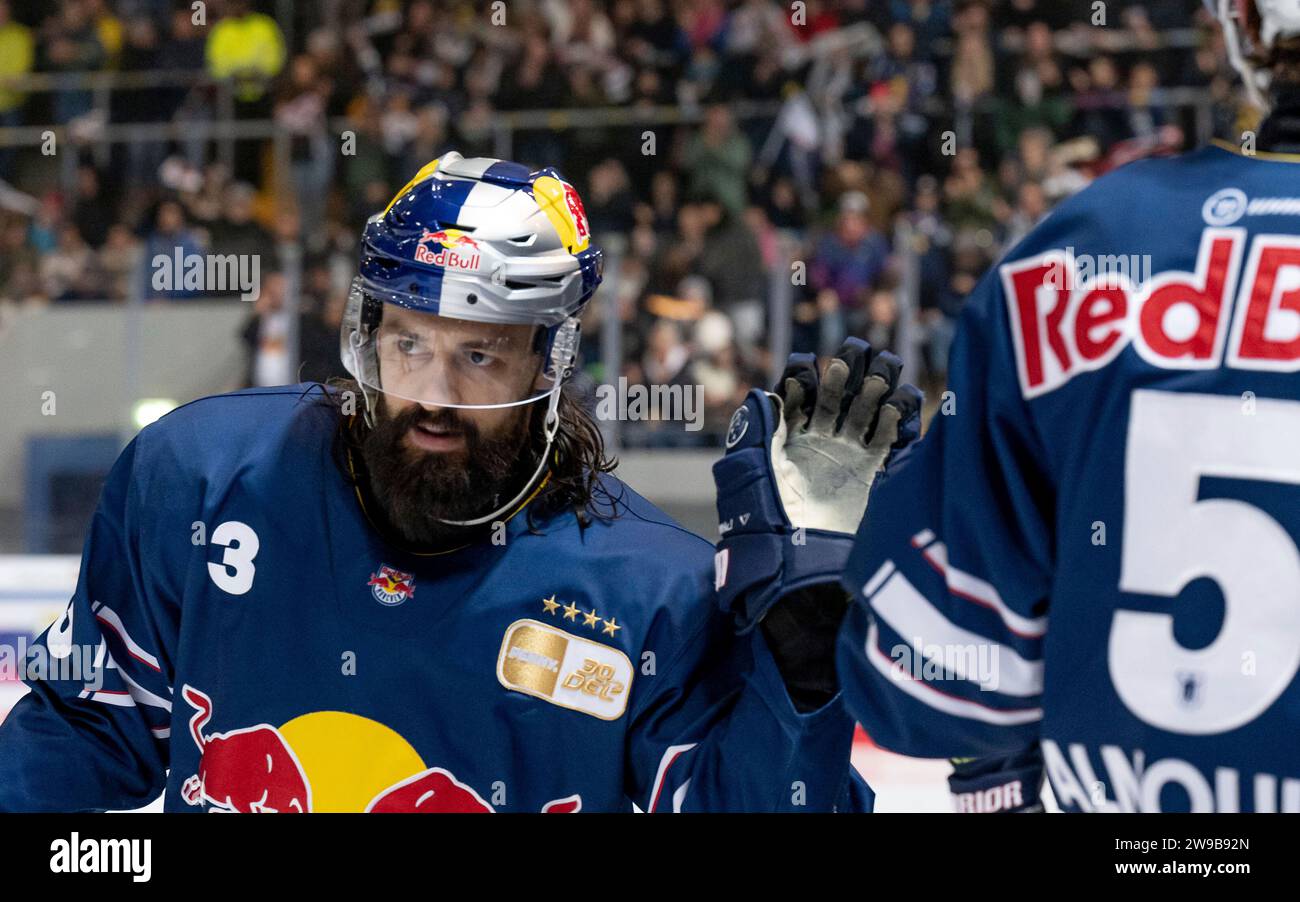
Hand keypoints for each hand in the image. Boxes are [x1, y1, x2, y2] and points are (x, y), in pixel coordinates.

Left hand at [771, 339, 921, 534]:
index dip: (804, 378)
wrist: (800, 555)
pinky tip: (896, 405)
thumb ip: (762, 427)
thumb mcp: (757, 467)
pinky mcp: (871, 473)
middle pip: (837, 397)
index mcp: (789, 438)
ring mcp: (847, 456)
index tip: (805, 365)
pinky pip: (887, 439)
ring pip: (864, 411)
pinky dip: (896, 420)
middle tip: (855, 354)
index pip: (800, 397)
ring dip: (873, 390)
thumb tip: (765, 392)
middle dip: (846, 374)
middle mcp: (820, 443)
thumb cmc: (770, 512)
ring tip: (878, 375)